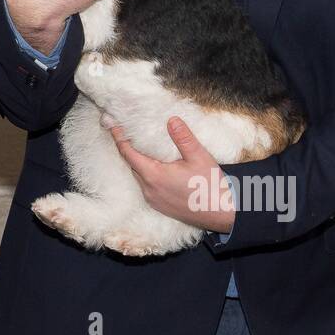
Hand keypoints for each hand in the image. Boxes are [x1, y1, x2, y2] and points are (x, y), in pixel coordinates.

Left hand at [108, 116, 235, 232]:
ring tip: (139, 145)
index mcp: (154, 176)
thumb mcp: (199, 157)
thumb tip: (171, 120)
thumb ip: (183, 138)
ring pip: (138, 175)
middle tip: (126, 130)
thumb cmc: (211, 186)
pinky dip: (145, 173)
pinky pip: (146, 186)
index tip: (112, 124)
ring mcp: (153, 199)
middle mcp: (149, 189)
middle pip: (131, 164)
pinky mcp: (160, 206)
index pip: (128, 153)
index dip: (119, 137)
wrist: (222, 214)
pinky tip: (155, 165)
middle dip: (127, 147)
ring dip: (137, 161)